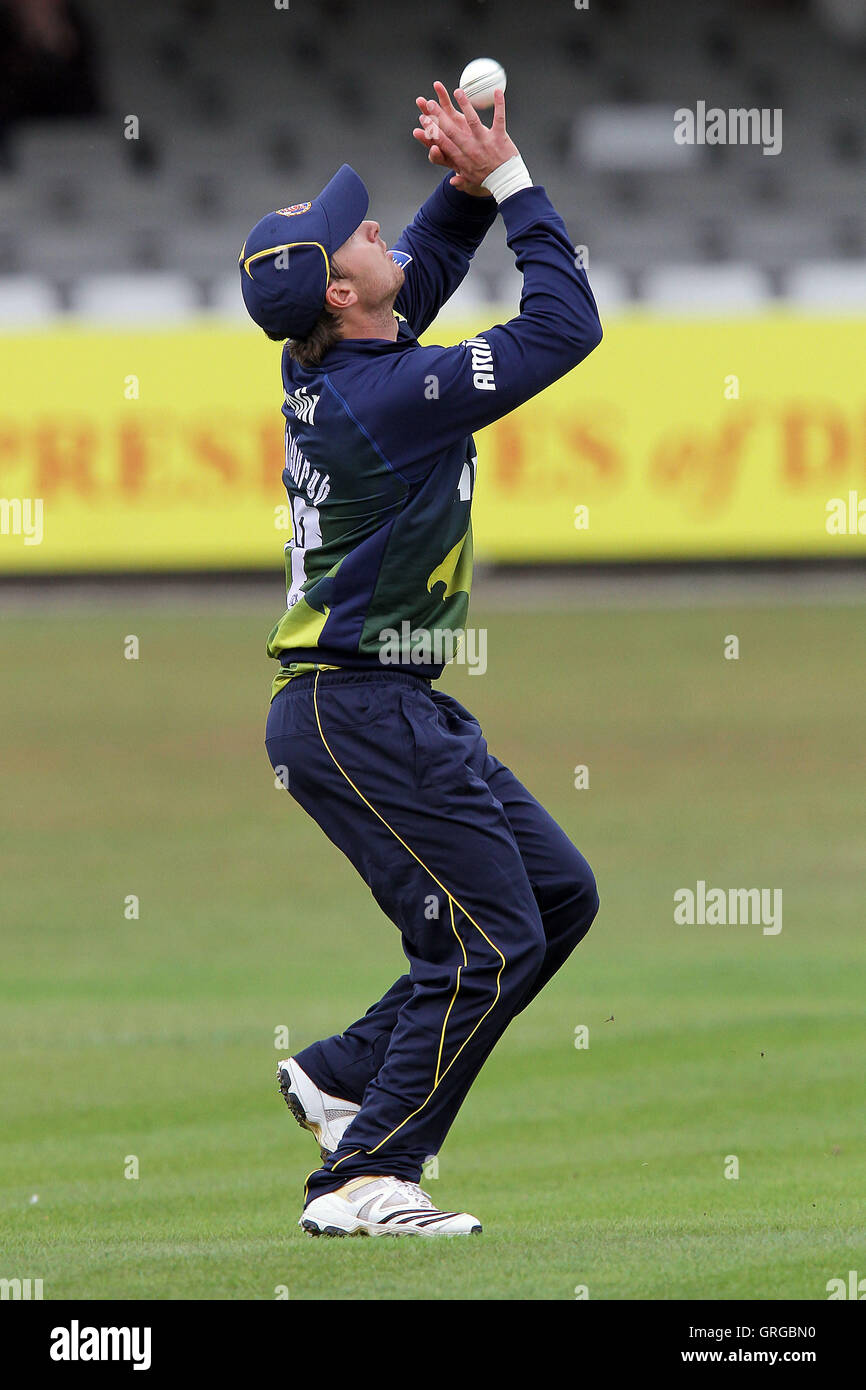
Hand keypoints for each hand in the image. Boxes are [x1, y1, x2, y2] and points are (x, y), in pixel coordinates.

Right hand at [412, 80, 518, 194]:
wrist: (507, 183)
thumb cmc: (488, 181)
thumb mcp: (471, 183)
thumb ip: (461, 180)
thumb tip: (452, 182)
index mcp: (461, 159)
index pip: (443, 142)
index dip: (431, 129)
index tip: (423, 118)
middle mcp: (471, 149)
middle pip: (451, 130)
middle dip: (438, 115)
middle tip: (429, 102)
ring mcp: (485, 141)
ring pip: (473, 120)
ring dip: (464, 104)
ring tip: (457, 91)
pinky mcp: (499, 137)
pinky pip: (499, 117)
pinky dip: (499, 104)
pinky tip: (496, 91)